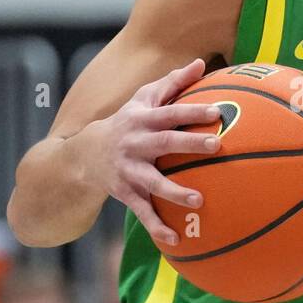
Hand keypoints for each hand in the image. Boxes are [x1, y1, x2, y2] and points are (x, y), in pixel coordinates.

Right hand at [80, 58, 221, 246]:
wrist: (85, 154)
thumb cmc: (127, 122)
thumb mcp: (143, 99)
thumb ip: (172, 83)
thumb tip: (201, 63)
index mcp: (142, 120)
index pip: (170, 113)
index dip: (191, 111)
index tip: (216, 112)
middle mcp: (135, 144)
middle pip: (164, 142)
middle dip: (189, 144)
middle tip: (217, 146)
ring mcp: (128, 170)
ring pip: (152, 182)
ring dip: (174, 191)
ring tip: (199, 200)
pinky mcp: (125, 193)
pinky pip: (142, 211)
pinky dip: (157, 226)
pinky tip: (175, 239)